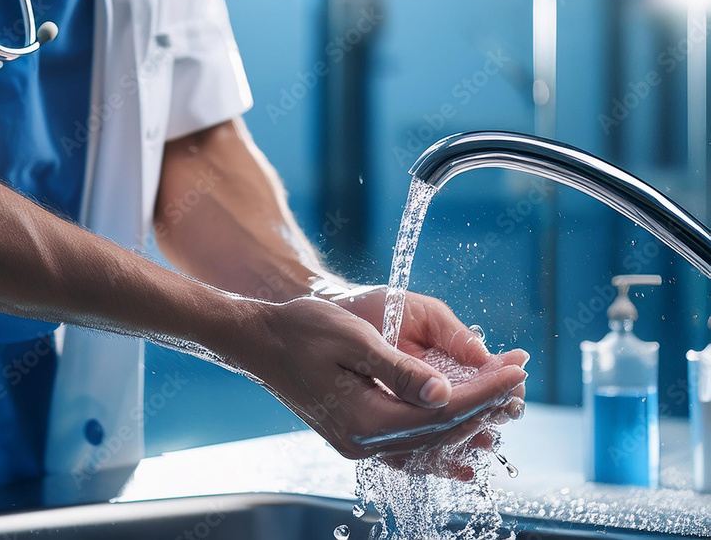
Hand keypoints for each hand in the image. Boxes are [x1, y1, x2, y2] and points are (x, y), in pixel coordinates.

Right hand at [230, 291, 526, 479]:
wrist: (260, 343)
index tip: (516, 371)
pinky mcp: (356, 437)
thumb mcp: (353, 339)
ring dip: (466, 424)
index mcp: (364, 419)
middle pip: (439, 433)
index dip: (484, 392)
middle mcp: (362, 443)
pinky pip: (408, 448)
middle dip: (483, 407)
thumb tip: (445, 392)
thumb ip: (400, 370)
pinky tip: (465, 449)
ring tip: (502, 405)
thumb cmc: (302, 331)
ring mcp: (358, 445)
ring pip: (427, 444)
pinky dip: (439, 443)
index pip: (442, 412)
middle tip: (518, 381)